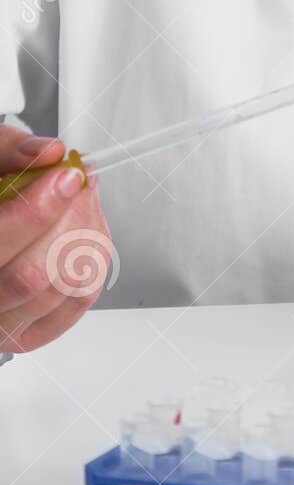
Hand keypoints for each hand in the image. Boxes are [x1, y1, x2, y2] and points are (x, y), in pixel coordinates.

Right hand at [0, 127, 112, 352]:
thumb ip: (11, 151)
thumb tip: (50, 152)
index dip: (36, 211)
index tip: (66, 175)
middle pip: (31, 277)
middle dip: (69, 220)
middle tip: (79, 182)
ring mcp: (5, 325)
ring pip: (61, 290)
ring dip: (86, 235)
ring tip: (82, 201)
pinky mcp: (32, 332)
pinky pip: (79, 301)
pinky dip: (94, 260)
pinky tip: (83, 231)